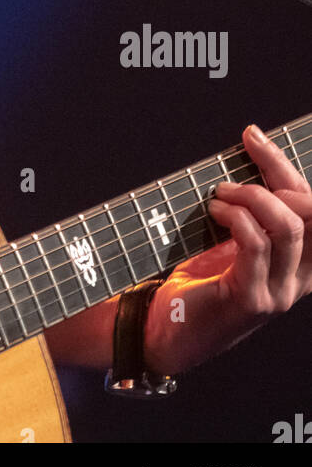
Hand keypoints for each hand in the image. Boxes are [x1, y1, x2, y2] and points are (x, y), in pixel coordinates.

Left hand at [144, 124, 311, 373]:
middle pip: (311, 211)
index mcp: (302, 262)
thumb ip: (250, 210)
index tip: (252, 136)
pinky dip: (236, 217)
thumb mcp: (233, 239)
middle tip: (239, 159)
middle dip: (275, 172)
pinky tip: (214, 211)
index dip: (283, 165)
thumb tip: (247, 150)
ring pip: (290, 227)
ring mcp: (280, 292)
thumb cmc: (199, 279)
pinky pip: (256, 244)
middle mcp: (301, 279)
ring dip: (252, 196)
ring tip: (221, 193)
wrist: (168, 330)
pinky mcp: (252, 300)